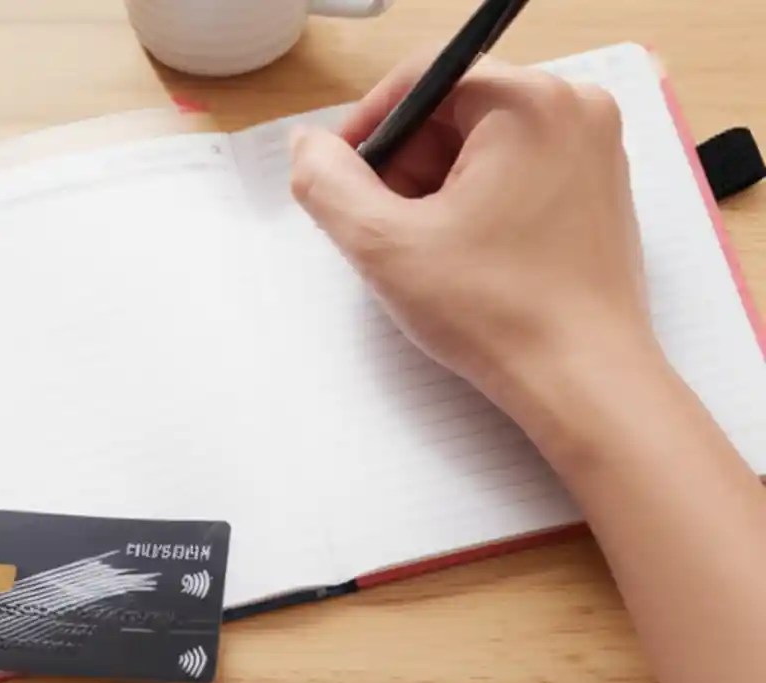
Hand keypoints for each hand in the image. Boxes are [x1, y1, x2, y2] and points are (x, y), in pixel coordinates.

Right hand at [290, 54, 653, 446]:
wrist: (585, 382)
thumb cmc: (496, 312)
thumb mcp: (383, 243)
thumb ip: (326, 182)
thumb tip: (308, 145)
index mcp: (527, 103)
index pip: (422, 76)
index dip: (369, 123)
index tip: (343, 176)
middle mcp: (573, 109)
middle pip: (454, 108)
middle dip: (405, 162)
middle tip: (383, 225)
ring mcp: (594, 149)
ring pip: (483, 142)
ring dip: (436, 186)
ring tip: (423, 248)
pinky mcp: (598, 189)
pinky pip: (517, 169)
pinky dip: (476, 200)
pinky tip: (462, 255)